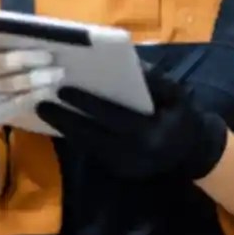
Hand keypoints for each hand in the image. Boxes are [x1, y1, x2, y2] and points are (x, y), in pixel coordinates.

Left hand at [34, 70, 228, 180]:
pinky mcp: (117, 171)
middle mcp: (133, 154)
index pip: (113, 116)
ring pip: (87, 146)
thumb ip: (155, 80)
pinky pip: (91, 151)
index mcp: (150, 133)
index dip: (87, 103)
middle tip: (41, 103)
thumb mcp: (177, 95)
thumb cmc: (182, 117)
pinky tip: (62, 122)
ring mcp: (123, 166)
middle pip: (91, 135)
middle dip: (64, 119)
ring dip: (65, 128)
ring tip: (44, 110)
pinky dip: (76, 136)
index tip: (64, 89)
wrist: (192, 153)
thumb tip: (129, 63)